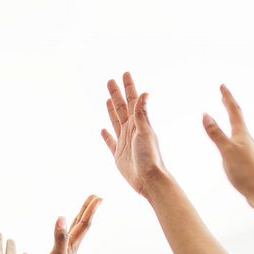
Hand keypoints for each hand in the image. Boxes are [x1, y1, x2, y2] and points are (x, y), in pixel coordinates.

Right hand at [34, 195, 101, 253]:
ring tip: (83, 209)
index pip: (84, 223)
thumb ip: (59, 238)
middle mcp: (71, 248)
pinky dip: (67, 230)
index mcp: (72, 246)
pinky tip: (63, 231)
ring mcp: (65, 253)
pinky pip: (65, 239)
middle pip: (82, 224)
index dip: (90, 209)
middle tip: (95, 196)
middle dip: (88, 210)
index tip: (98, 196)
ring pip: (75, 231)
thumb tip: (61, 218)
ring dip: (80, 219)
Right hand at [101, 72, 169, 195]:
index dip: (128, 87)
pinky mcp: (119, 155)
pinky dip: (106, 136)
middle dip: (116, 94)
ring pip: (115, 122)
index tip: (125, 73)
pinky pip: (111, 142)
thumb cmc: (150, 156)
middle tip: (110, 81)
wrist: (149, 179)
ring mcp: (124, 142)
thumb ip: (142, 114)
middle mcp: (131, 130)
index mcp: (138, 123)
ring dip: (111, 110)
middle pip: (121, 108)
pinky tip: (103, 130)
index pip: (132, 100)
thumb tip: (145, 93)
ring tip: (107, 100)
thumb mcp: (145, 132)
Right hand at [202, 85, 253, 201]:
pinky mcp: (247, 161)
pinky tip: (231, 143)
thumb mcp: (226, 150)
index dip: (227, 98)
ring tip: (228, 116)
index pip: (233, 111)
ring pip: (239, 130)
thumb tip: (205, 114)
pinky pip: (237, 142)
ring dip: (232, 120)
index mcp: (241, 134)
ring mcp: (247, 150)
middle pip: (237, 118)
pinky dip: (231, 136)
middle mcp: (246, 139)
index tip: (222, 86)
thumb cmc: (245, 171)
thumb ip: (216, 133)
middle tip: (223, 96)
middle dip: (229, 106)